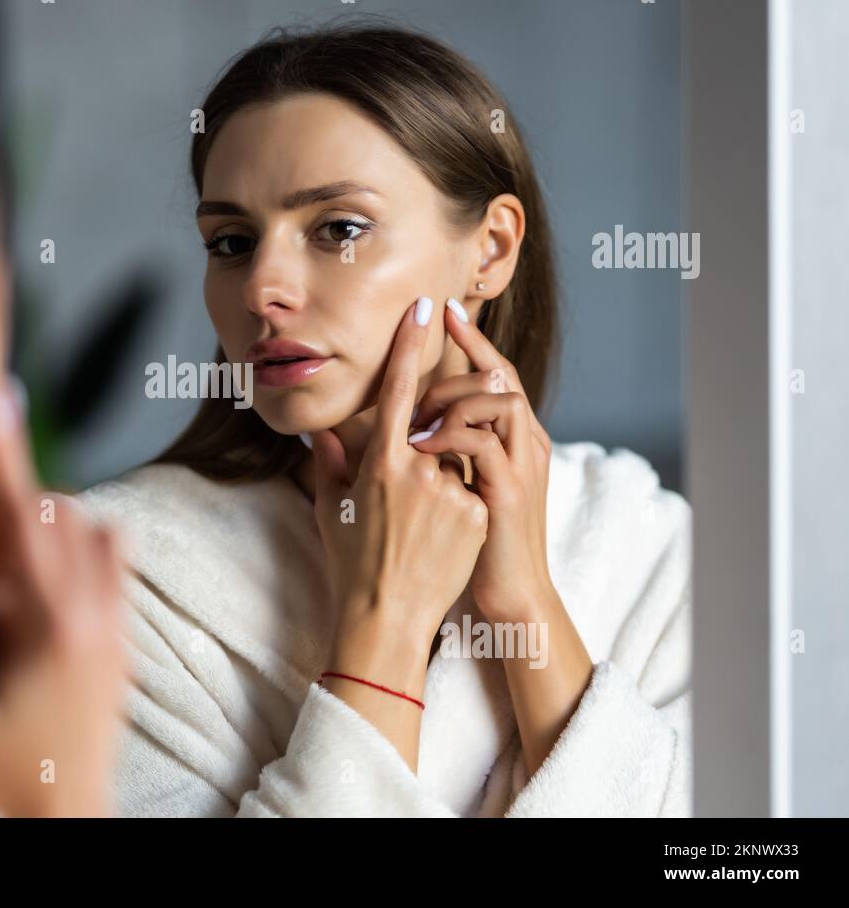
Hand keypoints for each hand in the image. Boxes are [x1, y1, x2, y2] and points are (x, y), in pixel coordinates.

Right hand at [0, 380, 126, 816]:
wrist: (58, 833)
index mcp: (53, 625)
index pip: (22, 519)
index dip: (0, 455)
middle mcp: (98, 616)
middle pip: (61, 515)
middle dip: (9, 508)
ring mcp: (116, 631)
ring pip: (94, 535)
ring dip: (44, 532)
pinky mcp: (119, 650)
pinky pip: (112, 571)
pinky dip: (75, 559)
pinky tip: (29, 601)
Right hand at [311, 298, 487, 766]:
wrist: (388, 620)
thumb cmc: (352, 565)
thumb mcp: (332, 510)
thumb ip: (331, 463)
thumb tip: (323, 433)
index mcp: (379, 460)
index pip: (398, 387)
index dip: (411, 344)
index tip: (425, 307)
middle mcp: (417, 466)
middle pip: (435, 426)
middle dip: (433, 438)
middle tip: (417, 475)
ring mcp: (451, 488)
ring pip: (456, 459)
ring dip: (445, 480)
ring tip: (423, 528)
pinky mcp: (478, 511)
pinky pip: (474, 489)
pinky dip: (462, 505)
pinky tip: (443, 541)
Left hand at [408, 301, 553, 623]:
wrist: (509, 597)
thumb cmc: (474, 546)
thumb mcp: (453, 491)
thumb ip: (429, 456)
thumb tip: (383, 430)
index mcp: (511, 439)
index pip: (494, 374)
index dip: (472, 340)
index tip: (442, 311)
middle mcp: (525, 443)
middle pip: (497, 376)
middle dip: (453, 370)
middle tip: (414, 392)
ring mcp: (521, 465)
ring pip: (498, 397)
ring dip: (452, 399)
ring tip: (416, 424)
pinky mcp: (508, 490)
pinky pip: (483, 441)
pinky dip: (449, 434)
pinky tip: (419, 447)